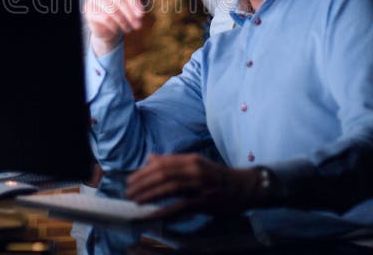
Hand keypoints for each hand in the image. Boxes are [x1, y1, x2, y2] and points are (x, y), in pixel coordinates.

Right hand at [83, 0, 156, 56]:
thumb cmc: (125, 13)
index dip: (134, 1)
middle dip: (130, 14)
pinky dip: (113, 25)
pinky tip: (117, 30)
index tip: (142, 14)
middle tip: (138, 26)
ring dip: (123, 21)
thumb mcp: (138, 3)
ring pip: (111, 10)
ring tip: (129, 29)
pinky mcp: (89, 10)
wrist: (110, 28)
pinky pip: (103, 18)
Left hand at [125, 153, 262, 217]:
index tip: (131, 179)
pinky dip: (164, 210)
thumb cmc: (218, 177)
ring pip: (168, 187)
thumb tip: (150, 157)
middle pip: (162, 174)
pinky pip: (179, 206)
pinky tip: (151, 214)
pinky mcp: (203, 201)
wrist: (244, 187)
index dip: (144, 171)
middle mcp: (194, 170)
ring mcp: (199, 185)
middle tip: (128, 190)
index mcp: (191, 159)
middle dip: (142, 182)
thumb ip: (173, 161)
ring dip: (149, 194)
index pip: (162, 163)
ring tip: (135, 199)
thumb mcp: (196, 164)